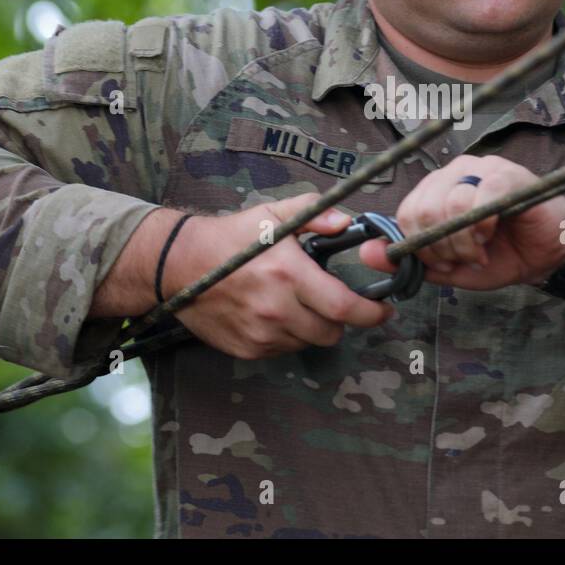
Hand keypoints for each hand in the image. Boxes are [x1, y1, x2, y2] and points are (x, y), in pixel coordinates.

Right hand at [163, 194, 393, 359]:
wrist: (179, 266)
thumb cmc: (230, 238)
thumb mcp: (273, 216)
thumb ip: (315, 215)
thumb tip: (347, 223)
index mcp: (289, 275)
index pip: (345, 308)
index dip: (372, 313)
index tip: (385, 309)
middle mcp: (276, 309)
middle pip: (332, 332)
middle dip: (341, 319)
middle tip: (333, 301)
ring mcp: (261, 334)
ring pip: (309, 343)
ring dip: (313, 327)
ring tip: (297, 302)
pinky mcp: (247, 349)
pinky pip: (284, 350)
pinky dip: (288, 336)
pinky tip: (275, 314)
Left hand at [357, 154, 564, 290]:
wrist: (547, 255)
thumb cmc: (501, 255)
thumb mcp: (450, 267)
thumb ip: (411, 259)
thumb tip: (367, 253)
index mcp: (435, 190)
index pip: (406, 213)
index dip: (419, 247)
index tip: (443, 264)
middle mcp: (453, 173)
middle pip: (423, 210)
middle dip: (441, 248)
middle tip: (465, 259)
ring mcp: (479, 169)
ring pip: (450, 204)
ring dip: (464, 242)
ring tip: (480, 251)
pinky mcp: (506, 174)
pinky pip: (481, 197)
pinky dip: (482, 227)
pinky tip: (491, 237)